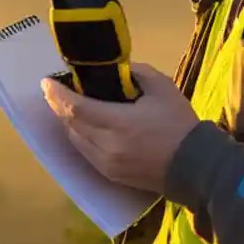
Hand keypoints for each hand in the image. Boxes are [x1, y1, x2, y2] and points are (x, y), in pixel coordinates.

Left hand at [41, 62, 199, 194]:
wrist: (196, 167)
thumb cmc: (180, 124)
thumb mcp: (162, 87)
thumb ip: (136, 72)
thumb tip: (115, 69)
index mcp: (118, 124)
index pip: (75, 108)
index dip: (57, 94)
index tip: (46, 81)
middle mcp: (106, 146)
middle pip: (70, 123)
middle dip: (58, 105)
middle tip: (54, 89)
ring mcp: (107, 164)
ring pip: (75, 139)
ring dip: (68, 121)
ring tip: (68, 104)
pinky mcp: (111, 175)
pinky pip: (85, 152)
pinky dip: (79, 136)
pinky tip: (83, 125)